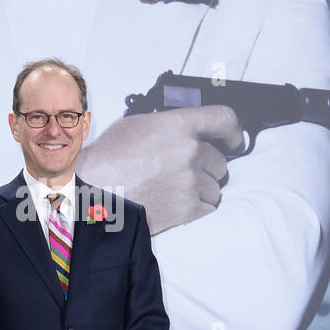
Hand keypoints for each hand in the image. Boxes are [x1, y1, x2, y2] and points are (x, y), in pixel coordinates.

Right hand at [76, 107, 244, 234]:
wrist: (94, 194)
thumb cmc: (109, 159)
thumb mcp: (137, 125)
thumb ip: (170, 125)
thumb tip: (188, 130)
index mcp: (180, 125)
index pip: (224, 120)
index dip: (234, 131)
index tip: (235, 140)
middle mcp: (191, 151)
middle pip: (220, 160)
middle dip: (206, 167)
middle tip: (182, 172)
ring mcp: (191, 182)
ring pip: (215, 186)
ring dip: (201, 188)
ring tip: (173, 189)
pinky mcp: (188, 209)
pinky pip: (209, 206)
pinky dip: (196, 206)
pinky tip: (175, 202)